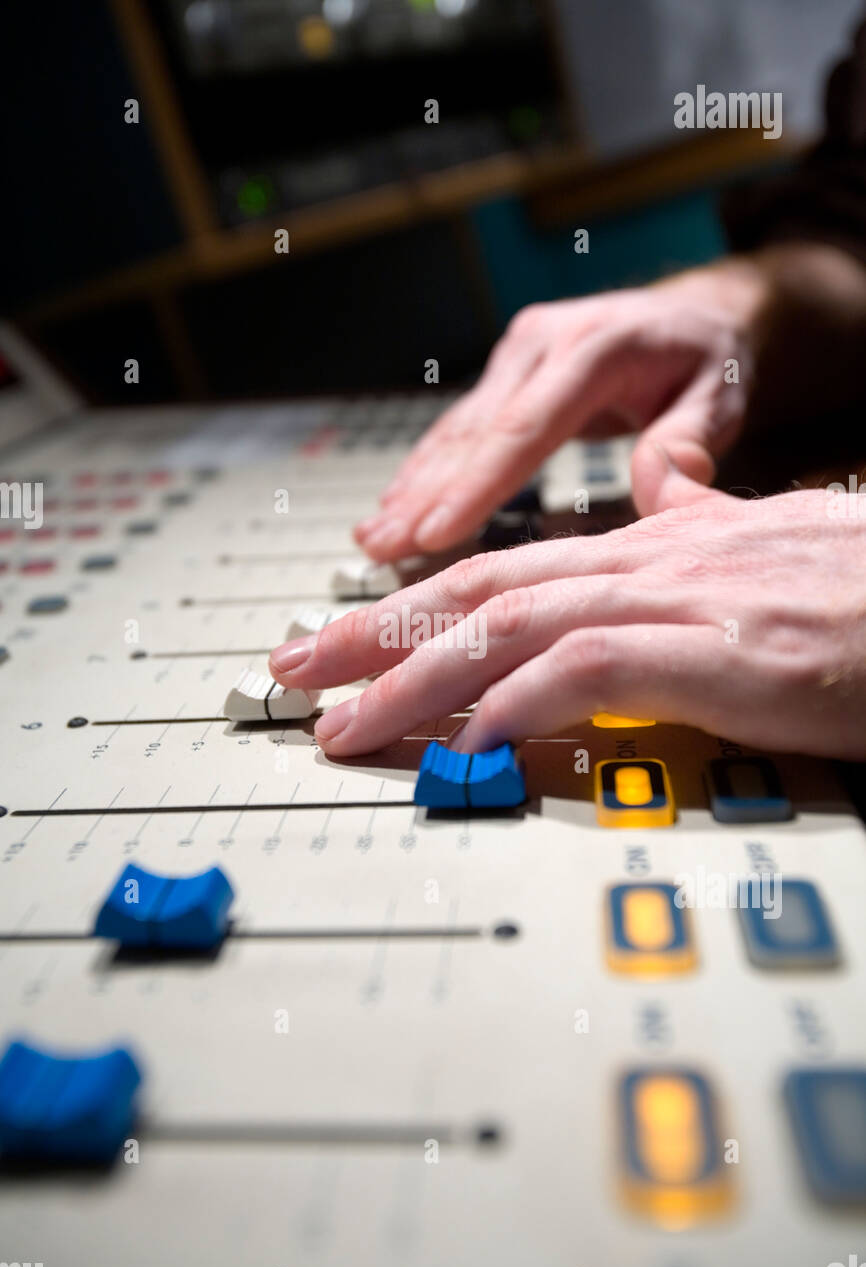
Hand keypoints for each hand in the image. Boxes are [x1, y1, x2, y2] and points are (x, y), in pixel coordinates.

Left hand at [272, 481, 865, 760]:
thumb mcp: (766, 554)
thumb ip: (698, 541)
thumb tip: (660, 518)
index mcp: (652, 549)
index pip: (504, 571)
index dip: (412, 605)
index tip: (347, 640)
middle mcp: (647, 564)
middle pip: (477, 592)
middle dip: (372, 635)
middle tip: (291, 672)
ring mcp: (678, 603)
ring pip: (508, 629)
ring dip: (413, 683)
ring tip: (342, 728)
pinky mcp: (715, 652)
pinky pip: (588, 672)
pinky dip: (514, 708)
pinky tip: (466, 748)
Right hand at [354, 259, 768, 559]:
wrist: (694, 312)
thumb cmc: (709, 361)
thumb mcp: (723, 394)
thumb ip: (690, 438)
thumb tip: (658, 480)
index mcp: (594, 348)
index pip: (524, 428)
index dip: (475, 485)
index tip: (434, 533)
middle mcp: (543, 343)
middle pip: (475, 432)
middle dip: (424, 495)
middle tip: (381, 548)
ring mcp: (518, 354)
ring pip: (457, 430)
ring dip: (412, 486)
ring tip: (371, 537)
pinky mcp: (507, 371)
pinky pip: (462, 428)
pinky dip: (427, 469)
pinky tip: (395, 505)